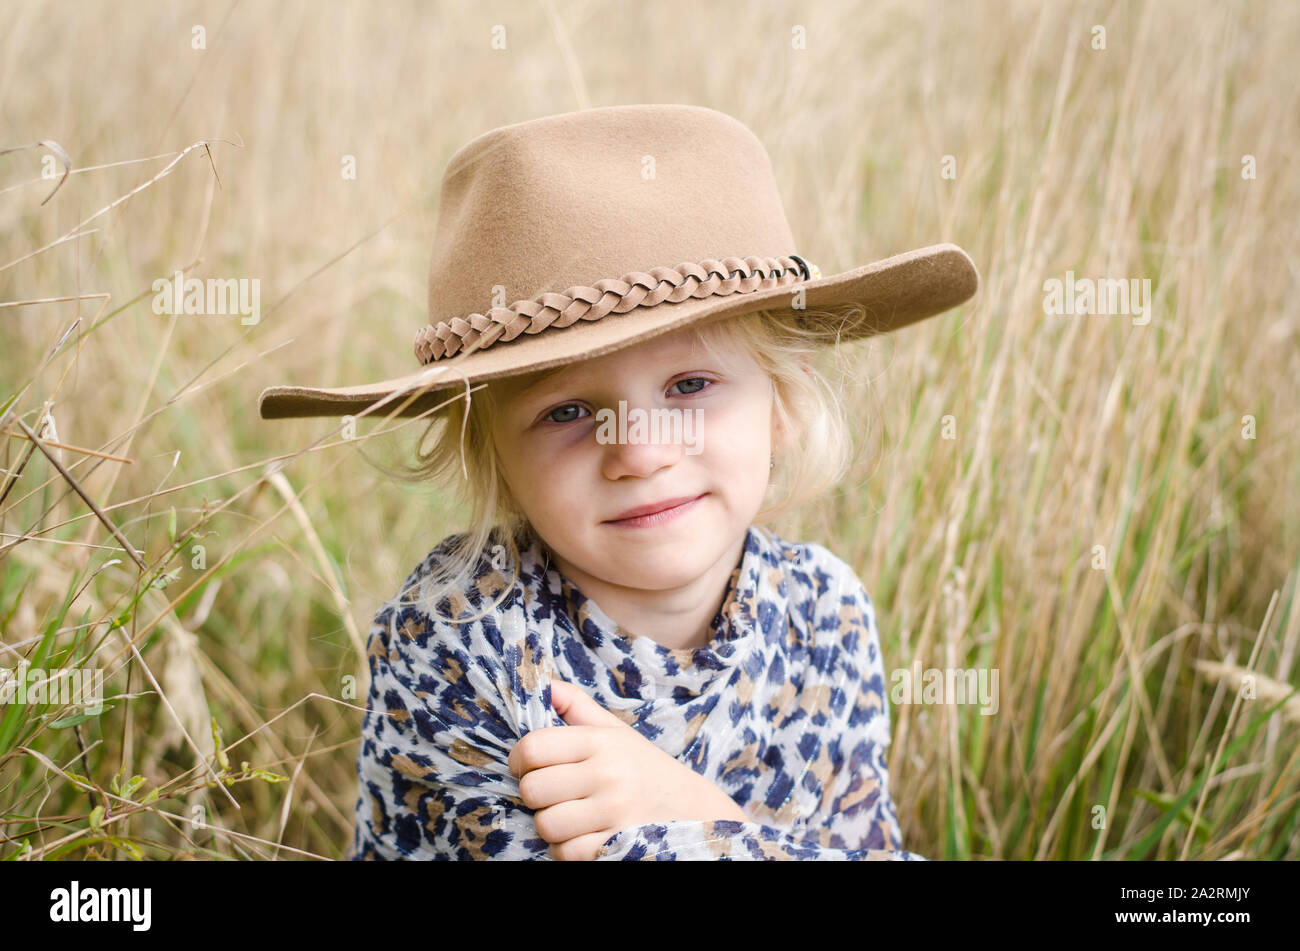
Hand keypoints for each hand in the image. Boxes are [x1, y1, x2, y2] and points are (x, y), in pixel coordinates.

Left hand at [507, 678, 750, 860]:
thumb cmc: (643, 767)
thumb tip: (541, 681)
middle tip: (550, 794)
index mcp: (600, 741)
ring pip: (546, 825)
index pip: (533, 748)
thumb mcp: (615, 731)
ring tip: (566, 817)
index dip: (518, 760)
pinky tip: (582, 836)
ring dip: (550, 825)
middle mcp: (607, 773)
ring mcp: (614, 811)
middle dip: (534, 796)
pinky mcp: (619, 843)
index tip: (525, 767)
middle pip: (532, 790)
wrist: (694, 807)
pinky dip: (567, 849)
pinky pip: (567, 852)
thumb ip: (576, 705)